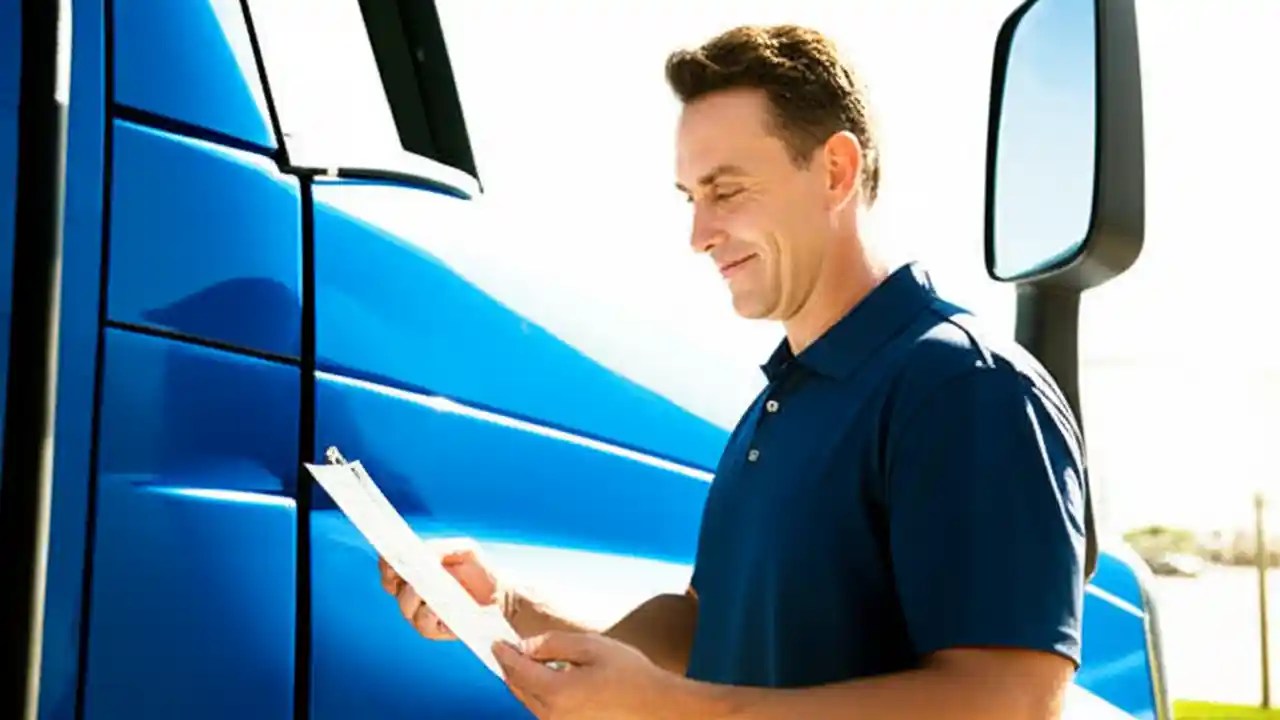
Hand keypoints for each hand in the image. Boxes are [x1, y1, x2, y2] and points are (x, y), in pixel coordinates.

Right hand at [378, 539, 505, 639]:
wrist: (501, 593)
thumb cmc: (479, 569)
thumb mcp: (462, 550)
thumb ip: (440, 549)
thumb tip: (422, 554)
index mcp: (416, 571)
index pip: (391, 569)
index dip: (387, 566)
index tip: (391, 562)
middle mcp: (415, 594)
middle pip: (394, 589)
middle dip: (399, 581)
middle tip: (410, 574)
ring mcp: (423, 613)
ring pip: (406, 608)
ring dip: (413, 597)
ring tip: (424, 590)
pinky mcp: (436, 630)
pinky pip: (424, 624)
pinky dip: (428, 615)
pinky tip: (436, 608)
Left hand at [492, 632, 690, 719]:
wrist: (657, 708)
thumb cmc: (630, 675)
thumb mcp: (591, 646)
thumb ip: (553, 644)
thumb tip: (526, 646)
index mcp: (556, 692)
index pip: (517, 670)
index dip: (505, 654)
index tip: (497, 642)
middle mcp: (552, 716)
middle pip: (518, 689)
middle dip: (510, 668)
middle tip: (507, 650)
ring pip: (529, 702)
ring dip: (524, 682)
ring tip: (526, 662)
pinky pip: (544, 711)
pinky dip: (538, 694)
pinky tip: (547, 681)